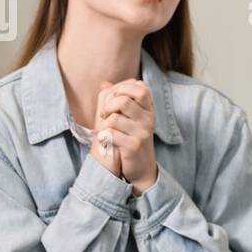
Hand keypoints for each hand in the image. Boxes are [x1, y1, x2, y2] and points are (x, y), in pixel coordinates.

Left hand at [94, 79, 157, 193]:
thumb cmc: (132, 139)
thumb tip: (104, 84)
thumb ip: (119, 99)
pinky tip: (105, 140)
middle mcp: (148, 119)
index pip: (141, 88)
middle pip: (125, 100)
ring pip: (114, 118)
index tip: (115, 99)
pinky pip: (112, 134)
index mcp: (148, 109)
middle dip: (108, 106)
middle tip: (104, 114)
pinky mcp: (133, 146)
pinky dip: (104, 136)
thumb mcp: (130, 118)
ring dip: (104, 124)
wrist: (141, 167)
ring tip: (105, 129)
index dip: (124, 89)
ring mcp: (142, 133)